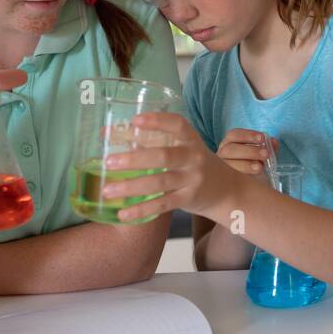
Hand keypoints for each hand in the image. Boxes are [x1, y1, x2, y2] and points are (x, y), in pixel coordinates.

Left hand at [99, 113, 242, 221]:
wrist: (225, 190)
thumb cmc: (193, 164)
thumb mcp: (183, 149)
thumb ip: (153, 142)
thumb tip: (112, 135)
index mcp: (191, 140)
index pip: (178, 125)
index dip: (158, 121)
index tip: (135, 120)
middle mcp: (194, 158)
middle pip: (163, 157)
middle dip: (134, 159)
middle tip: (108, 161)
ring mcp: (192, 180)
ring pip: (159, 183)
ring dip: (131, 187)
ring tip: (107, 190)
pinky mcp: (189, 199)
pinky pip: (163, 205)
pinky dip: (142, 210)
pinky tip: (123, 214)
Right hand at [216, 128, 277, 178]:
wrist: (250, 188)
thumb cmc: (254, 166)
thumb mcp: (262, 156)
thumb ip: (268, 148)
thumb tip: (274, 142)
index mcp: (229, 143)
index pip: (234, 135)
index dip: (248, 135)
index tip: (262, 138)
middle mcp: (222, 154)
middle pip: (231, 149)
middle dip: (250, 150)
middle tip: (265, 154)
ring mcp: (220, 168)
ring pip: (229, 164)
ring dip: (246, 165)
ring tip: (260, 167)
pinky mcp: (223, 182)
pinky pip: (229, 179)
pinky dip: (242, 177)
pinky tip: (252, 179)